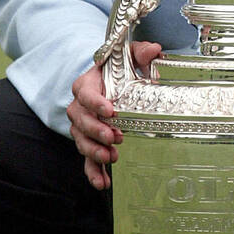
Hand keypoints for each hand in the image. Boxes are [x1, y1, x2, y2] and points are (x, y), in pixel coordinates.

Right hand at [67, 41, 161, 189]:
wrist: (109, 82)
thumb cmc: (118, 70)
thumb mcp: (129, 57)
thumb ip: (140, 52)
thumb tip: (154, 49)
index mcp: (86, 84)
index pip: (85, 93)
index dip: (95, 102)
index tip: (110, 110)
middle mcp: (80, 107)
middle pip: (81, 120)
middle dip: (96, 131)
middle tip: (113, 136)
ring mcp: (83, 127)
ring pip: (81, 141)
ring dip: (94, 151)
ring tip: (111, 157)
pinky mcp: (90, 143)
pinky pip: (87, 159)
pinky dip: (93, 172)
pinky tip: (103, 183)